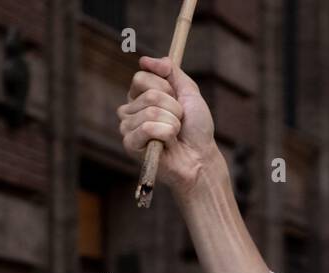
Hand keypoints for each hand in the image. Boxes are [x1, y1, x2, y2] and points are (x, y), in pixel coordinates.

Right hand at [118, 56, 219, 196]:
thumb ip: (171, 71)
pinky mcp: (129, 144)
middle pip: (149, 95)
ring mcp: (127, 127)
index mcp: (139, 96)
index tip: (177, 100)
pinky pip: (148, 128)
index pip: (141, 77)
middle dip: (174, 108)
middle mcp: (128, 110)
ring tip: (175, 134)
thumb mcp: (189, 92)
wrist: (201, 156)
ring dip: (173, 123)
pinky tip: (168, 144)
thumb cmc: (196, 128)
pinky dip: (166, 134)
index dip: (166, 88)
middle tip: (179, 122)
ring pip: (151, 112)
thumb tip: (144, 60)